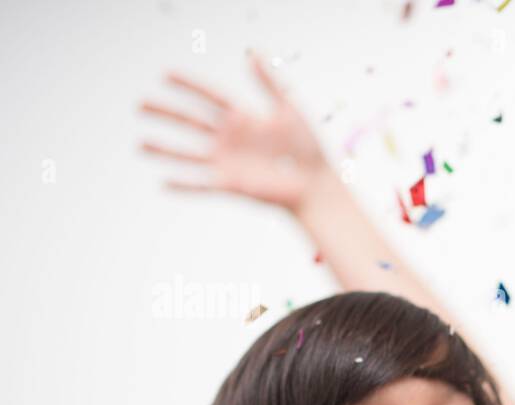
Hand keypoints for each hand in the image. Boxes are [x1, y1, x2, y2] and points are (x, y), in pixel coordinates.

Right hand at [139, 52, 327, 211]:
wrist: (317, 185)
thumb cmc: (307, 148)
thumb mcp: (289, 109)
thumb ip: (270, 83)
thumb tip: (253, 53)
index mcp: (242, 118)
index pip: (209, 96)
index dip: (189, 85)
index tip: (165, 74)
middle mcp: (230, 139)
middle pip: (191, 122)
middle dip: (166, 113)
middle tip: (140, 104)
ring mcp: (228, 162)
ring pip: (190, 154)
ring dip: (165, 150)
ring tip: (140, 144)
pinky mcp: (232, 184)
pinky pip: (203, 184)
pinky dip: (184, 184)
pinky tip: (164, 182)